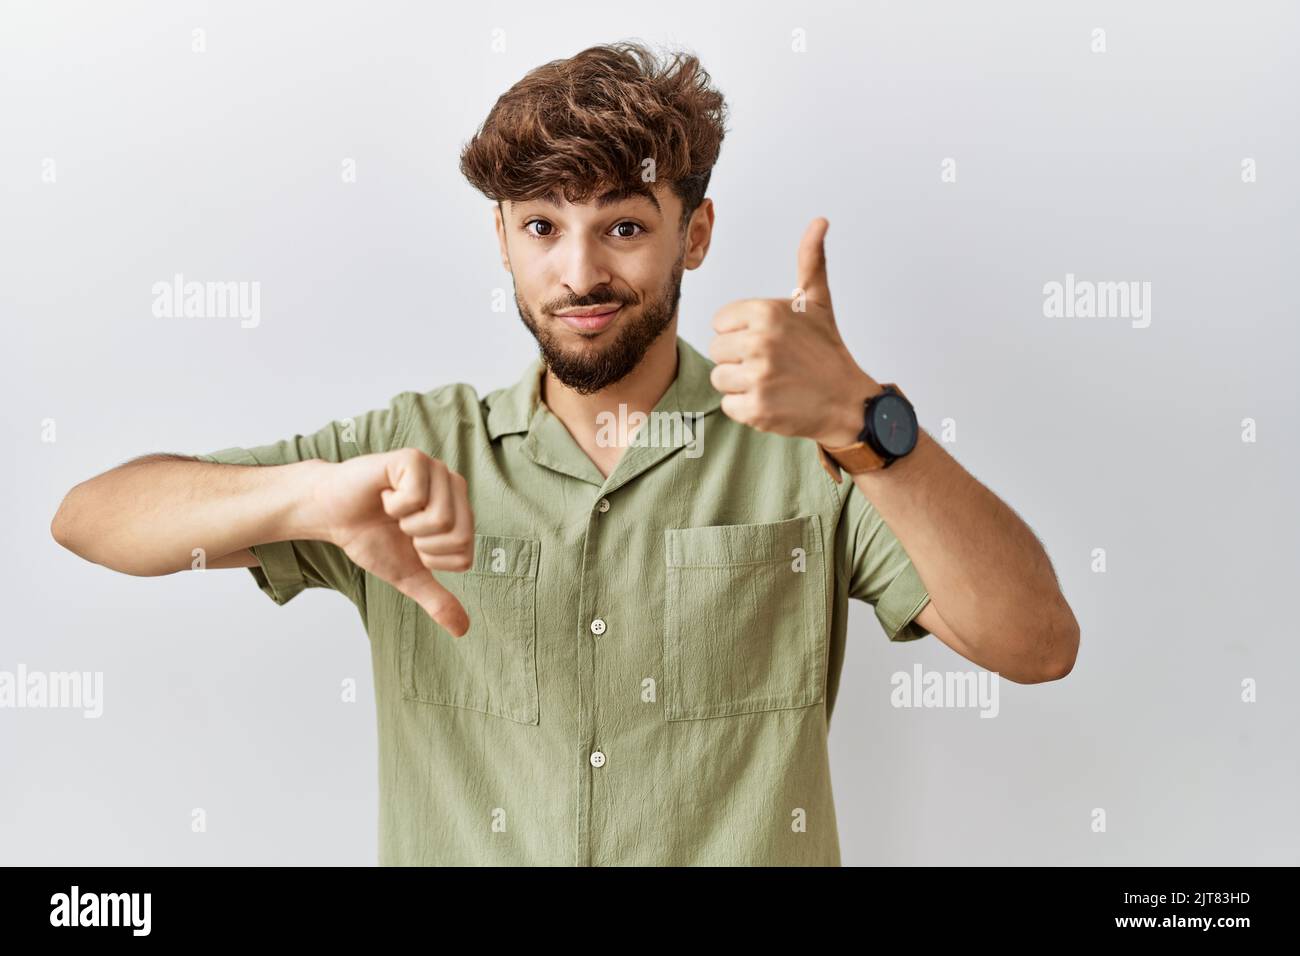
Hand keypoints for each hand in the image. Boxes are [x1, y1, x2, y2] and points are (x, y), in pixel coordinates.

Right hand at [310, 449, 473, 636]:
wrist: (330, 515)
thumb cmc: (370, 537)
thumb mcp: (408, 574)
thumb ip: (436, 598)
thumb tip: (463, 630)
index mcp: (460, 510)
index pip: (465, 553)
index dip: (432, 558)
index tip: (411, 542)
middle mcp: (454, 485)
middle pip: (459, 537)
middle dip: (422, 543)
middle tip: (401, 527)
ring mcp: (435, 468)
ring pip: (441, 518)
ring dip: (407, 524)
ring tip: (393, 510)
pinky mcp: (412, 458)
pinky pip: (417, 497)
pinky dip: (394, 505)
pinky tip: (384, 494)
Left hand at [708, 217, 879, 447]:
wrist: (847, 401)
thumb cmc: (826, 351)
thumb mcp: (818, 302)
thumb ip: (810, 261)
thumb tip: (819, 221)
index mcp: (766, 313)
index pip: (720, 322)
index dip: (741, 332)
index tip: (768, 340)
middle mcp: (760, 342)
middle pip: (717, 350)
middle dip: (739, 359)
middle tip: (772, 364)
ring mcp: (758, 378)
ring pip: (719, 378)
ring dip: (741, 384)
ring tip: (771, 382)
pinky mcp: (757, 410)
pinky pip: (728, 406)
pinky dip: (747, 408)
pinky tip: (772, 401)